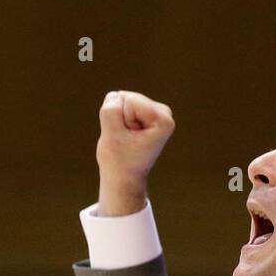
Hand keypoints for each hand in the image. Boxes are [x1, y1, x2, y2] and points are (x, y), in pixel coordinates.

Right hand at [95, 90, 174, 214]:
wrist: (123, 179)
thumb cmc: (119, 161)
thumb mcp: (111, 135)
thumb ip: (111, 108)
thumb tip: (115, 97)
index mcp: (163, 120)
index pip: (129, 100)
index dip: (122, 121)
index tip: (129, 141)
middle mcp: (164, 113)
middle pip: (127, 98)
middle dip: (120, 119)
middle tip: (126, 140)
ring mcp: (155, 112)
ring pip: (121, 99)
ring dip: (118, 120)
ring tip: (126, 139)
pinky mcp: (144, 112)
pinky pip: (119, 102)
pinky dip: (118, 119)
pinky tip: (125, 134)